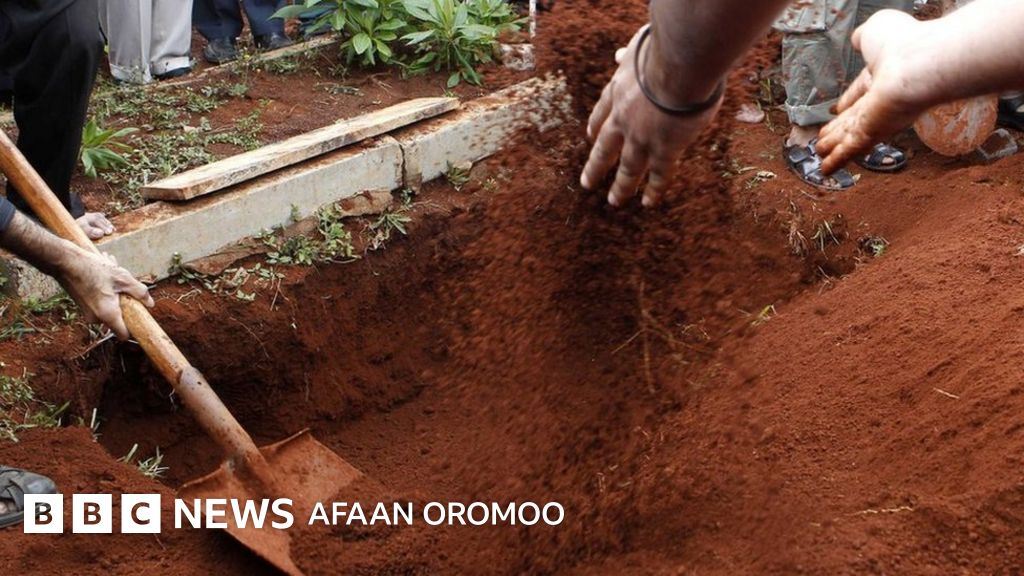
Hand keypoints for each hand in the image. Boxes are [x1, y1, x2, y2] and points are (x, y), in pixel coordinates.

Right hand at [55, 246, 153, 339]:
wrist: (64, 262)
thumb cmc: (93, 269)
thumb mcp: (123, 278)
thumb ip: (139, 292)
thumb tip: (150, 303)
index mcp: (107, 315)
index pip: (124, 335)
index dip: (133, 328)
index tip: (139, 319)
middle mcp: (95, 318)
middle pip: (118, 317)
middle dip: (124, 302)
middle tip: (124, 285)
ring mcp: (87, 312)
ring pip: (108, 306)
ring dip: (114, 292)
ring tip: (113, 272)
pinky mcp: (81, 304)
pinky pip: (99, 301)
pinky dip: (104, 291)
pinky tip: (104, 273)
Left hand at [581, 26, 721, 207]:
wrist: (678, 66)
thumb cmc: (663, 50)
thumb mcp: (638, 47)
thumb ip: (629, 54)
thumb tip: (618, 55)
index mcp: (618, 92)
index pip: (602, 112)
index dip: (596, 126)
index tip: (590, 135)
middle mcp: (623, 119)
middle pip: (605, 147)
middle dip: (596, 166)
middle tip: (587, 183)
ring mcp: (641, 138)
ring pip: (627, 168)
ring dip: (621, 187)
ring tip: (614, 201)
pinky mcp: (665, 150)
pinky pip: (659, 174)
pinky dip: (654, 190)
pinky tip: (649, 203)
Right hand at [817, 10, 936, 173]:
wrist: (920, 63)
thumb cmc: (903, 43)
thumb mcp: (876, 30)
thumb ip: (865, 37)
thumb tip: (858, 40)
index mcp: (879, 77)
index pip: (858, 94)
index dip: (846, 103)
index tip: (835, 112)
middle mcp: (879, 101)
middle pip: (852, 119)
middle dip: (836, 130)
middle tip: (823, 140)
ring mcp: (876, 119)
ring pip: (848, 136)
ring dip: (833, 148)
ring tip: (819, 157)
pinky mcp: (872, 134)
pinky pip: (850, 150)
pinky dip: (836, 161)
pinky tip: (825, 170)